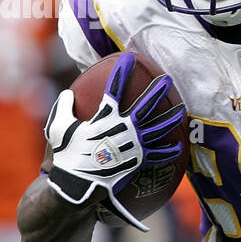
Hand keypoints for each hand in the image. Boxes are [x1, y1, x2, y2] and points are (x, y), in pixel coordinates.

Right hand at [44, 53, 184, 231]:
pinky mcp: (137, 161)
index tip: (129, 58)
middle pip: (145, 106)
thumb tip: (68, 94)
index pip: (115, 89)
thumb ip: (64, 107)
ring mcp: (133, 145)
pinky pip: (157, 156)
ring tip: (182, 109)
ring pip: (157, 129)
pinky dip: (168, 152)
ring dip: (170, 118)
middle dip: (157, 91)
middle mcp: (123, 129)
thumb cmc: (66, 155)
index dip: (122, 72)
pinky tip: (178, 148)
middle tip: (167, 79)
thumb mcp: (58, 127)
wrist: (77, 184)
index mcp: (104, 118)